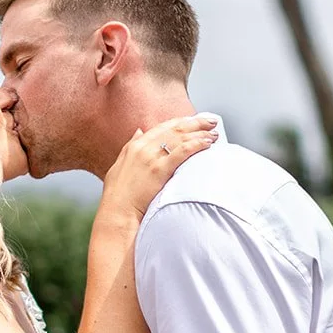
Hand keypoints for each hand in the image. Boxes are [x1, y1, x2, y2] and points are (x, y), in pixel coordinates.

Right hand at [100, 114, 217, 221]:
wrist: (117, 212)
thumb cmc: (118, 195)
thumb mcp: (119, 165)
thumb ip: (130, 146)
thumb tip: (139, 131)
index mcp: (135, 146)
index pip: (162, 127)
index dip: (181, 122)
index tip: (194, 120)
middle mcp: (143, 147)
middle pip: (174, 129)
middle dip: (195, 123)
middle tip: (211, 122)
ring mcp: (151, 158)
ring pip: (181, 138)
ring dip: (200, 134)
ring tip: (214, 134)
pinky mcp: (159, 169)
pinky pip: (182, 152)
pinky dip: (196, 145)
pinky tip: (207, 144)